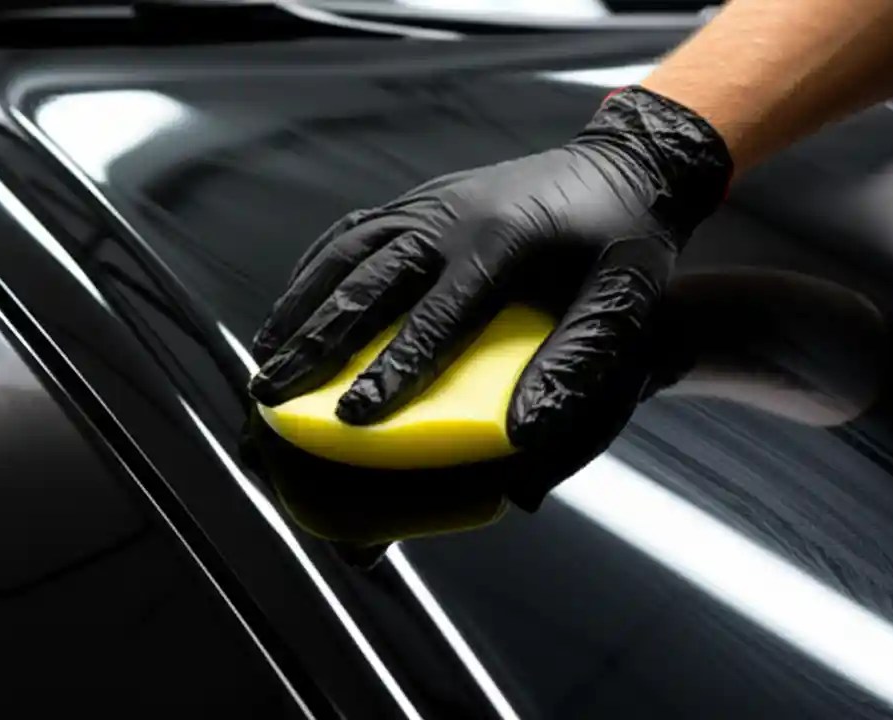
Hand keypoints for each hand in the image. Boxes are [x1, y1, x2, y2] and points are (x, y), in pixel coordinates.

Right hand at [249, 86, 730, 449]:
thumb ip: (576, 364)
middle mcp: (452, 216)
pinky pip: (352, 233)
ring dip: (299, 307)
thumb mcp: (622, 303)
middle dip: (316, 344)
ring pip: (345, 254)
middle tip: (271, 396)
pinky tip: (293, 304)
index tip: (351, 419)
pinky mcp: (421, 199)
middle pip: (367, 283)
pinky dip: (313, 270)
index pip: (435, 318)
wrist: (625, 166)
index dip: (391, 371)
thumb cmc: (627, 246)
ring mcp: (429, 202)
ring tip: (265, 359)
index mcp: (501, 243)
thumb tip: (526, 435)